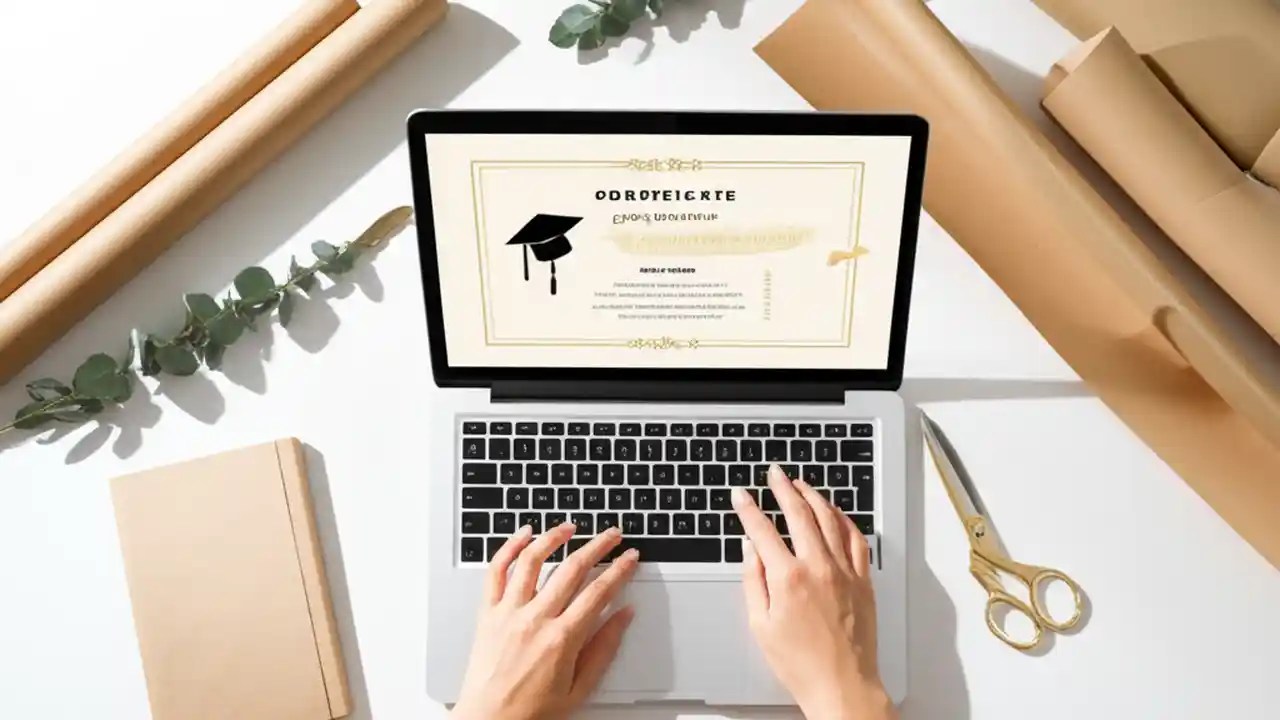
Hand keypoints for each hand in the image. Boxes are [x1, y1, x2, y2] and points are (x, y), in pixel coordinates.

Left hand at [452, 523, 638, 719]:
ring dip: (553, 537)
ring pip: (532, 560)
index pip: (598, 592)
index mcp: (561, 640)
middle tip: (612, 535)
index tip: (630, 558)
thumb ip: (604, 648)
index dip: (619, 570)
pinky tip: (523, 535)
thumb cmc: (531, 712)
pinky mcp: (487, 613)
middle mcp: (534, 620)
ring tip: (569, 527)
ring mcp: (508, 613)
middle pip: (572, 569)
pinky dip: (509, 548)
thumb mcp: (579, 688)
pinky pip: (496, 571)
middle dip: (598, 546)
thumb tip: (623, 616)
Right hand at [732, 465, 895, 719]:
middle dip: (783, 488)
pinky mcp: (863, 580)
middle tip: (775, 474)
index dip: (749, 509)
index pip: (763, 530)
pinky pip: (856, 538)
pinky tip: (836, 512)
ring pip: (830, 519)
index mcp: (788, 579)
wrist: (842, 685)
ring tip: (801, 484)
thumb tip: (750, 549)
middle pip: (799, 513)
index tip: (741, 496)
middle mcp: (818, 568)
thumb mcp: (760, 624)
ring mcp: (844, 571)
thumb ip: (753, 580)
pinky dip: (844, 519)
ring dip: (813, 496)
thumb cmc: (801, 663)